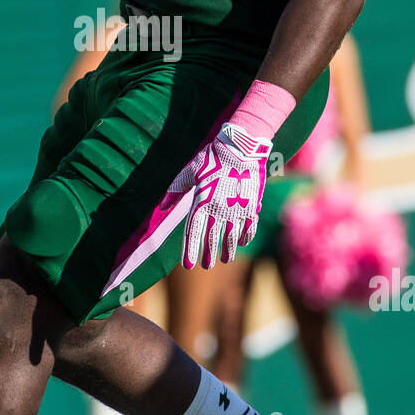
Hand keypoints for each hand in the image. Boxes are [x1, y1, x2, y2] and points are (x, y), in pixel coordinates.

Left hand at [170, 123, 272, 269]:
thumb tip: (163, 207)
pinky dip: (245, 236)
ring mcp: (237, 208)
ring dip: (228, 249)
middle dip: (209, 254)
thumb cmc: (212, 158)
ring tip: (225, 259)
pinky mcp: (251, 205)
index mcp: (202, 201)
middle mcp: (219, 208)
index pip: (193, 232)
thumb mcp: (190, 171)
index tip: (188, 265)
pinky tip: (241, 242)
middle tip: (207, 266)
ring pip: (232, 236)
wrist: (240, 148)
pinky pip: (249, 227)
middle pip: (213, 238)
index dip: (190, 251)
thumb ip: (176, 190)